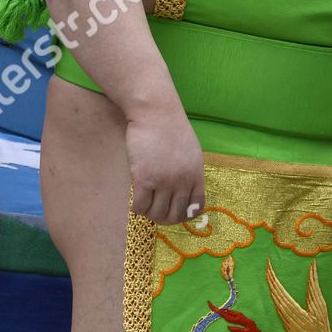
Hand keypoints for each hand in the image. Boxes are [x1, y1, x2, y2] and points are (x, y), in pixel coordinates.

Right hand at [126, 106, 204, 224]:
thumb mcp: (191, 153)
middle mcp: (182, 181)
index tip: (174, 212)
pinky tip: (135, 200)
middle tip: (155, 210)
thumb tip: (182, 192)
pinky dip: (137, 208)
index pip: (195, 208)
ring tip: (145, 204)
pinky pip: (140, 206)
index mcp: (196, 175)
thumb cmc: (171, 129)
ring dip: (149, 213)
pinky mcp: (144, 179)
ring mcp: (163, 182)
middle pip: (174, 215)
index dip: (184, 215)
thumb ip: (189, 173)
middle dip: (164, 218)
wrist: (156, 114)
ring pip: (156, 214)